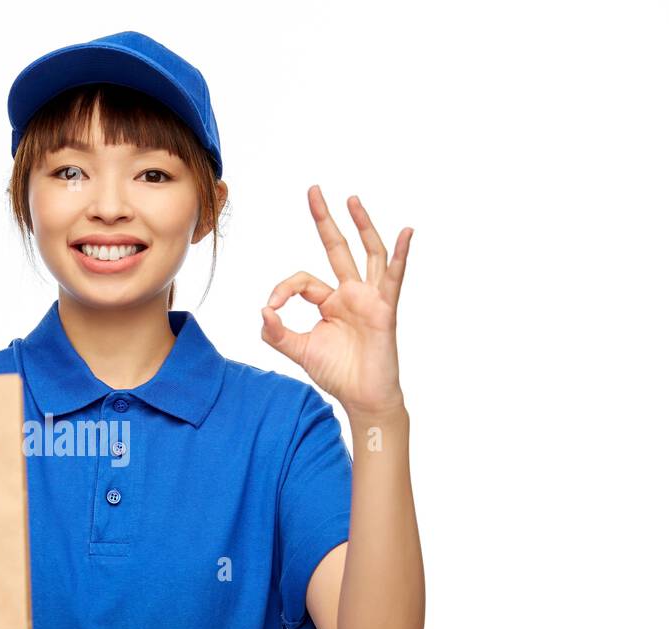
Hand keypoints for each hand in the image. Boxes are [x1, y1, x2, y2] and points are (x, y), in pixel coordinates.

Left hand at [260, 186, 412, 415]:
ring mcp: (369, 298)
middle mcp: (350, 293)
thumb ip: (277, 333)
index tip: (272, 309)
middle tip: (313, 190)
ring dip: (361, 225)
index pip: (302, 280)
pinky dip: (400, 254)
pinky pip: (394, 276)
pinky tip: (405, 232)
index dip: (283, 290)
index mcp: (329, 301)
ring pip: (367, 253)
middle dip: (324, 220)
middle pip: (336, 248)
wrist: (362, 397)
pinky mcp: (385, 308)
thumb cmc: (336, 373)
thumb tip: (263, 311)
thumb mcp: (299, 351)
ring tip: (351, 199)